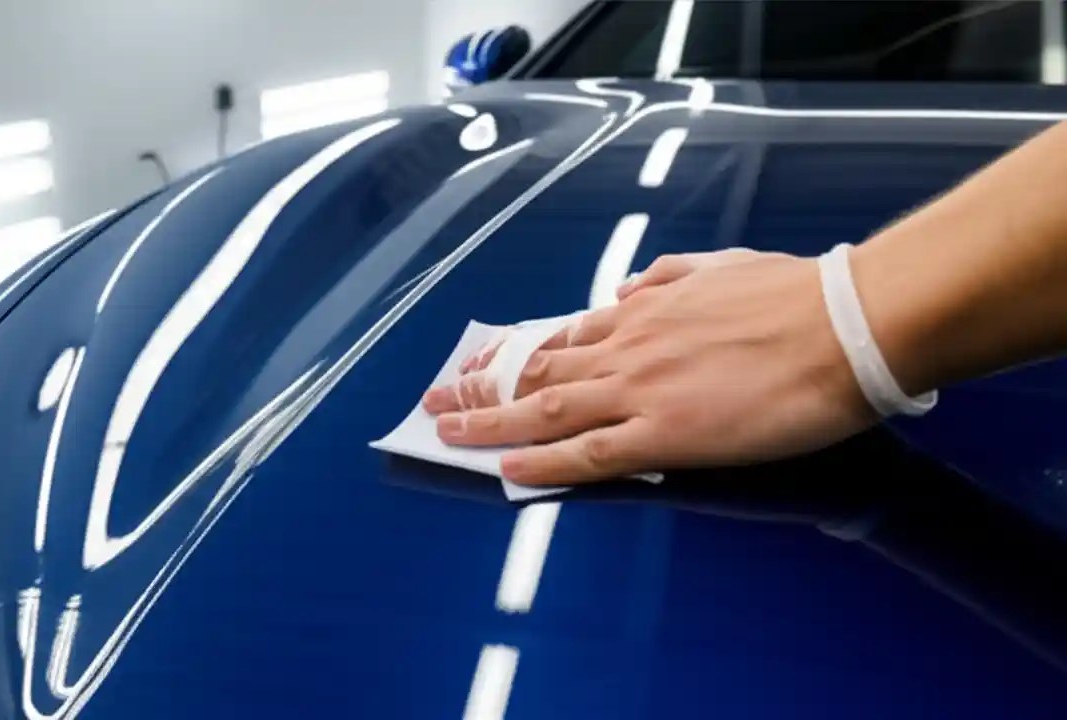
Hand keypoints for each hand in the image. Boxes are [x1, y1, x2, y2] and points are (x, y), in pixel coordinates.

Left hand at [421, 249, 876, 484]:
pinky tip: (506, 470)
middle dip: (482, 381)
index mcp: (645, 308)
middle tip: (440, 391)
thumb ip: (667, 276)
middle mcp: (628, 346)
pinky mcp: (664, 434)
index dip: (520, 349)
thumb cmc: (797, 293)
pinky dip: (540, 462)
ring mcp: (639, 390)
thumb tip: (623, 288)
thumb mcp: (721, 265)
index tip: (487, 358)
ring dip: (488, 420)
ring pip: (543, 408)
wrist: (846, 323)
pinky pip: (585, 454)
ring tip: (444, 429)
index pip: (565, 332)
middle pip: (536, 367)